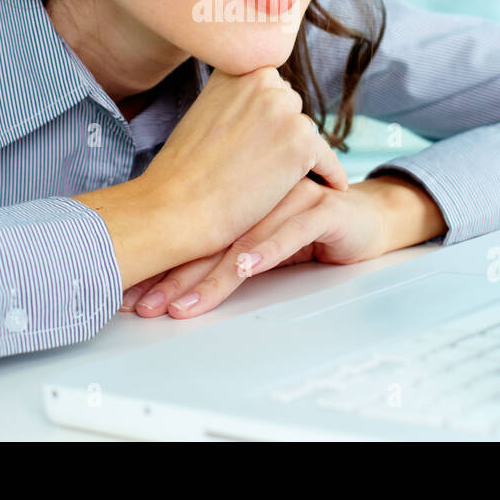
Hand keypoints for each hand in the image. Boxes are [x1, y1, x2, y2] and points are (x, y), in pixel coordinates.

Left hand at [120, 175, 389, 318]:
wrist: (370, 216)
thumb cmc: (312, 228)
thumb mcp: (261, 238)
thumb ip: (225, 248)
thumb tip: (170, 279)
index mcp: (239, 197)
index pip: (193, 231)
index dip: (161, 263)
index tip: (130, 291)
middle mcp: (261, 194)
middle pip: (210, 237)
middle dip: (173, 277)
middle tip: (145, 305)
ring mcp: (292, 198)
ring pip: (245, 238)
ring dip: (212, 276)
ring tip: (183, 302)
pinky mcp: (325, 210)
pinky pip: (293, 232)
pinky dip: (268, 251)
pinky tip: (247, 267)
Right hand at [136, 65, 349, 258]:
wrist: (177, 206)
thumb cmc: (184, 169)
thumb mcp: (206, 112)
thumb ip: (236, 100)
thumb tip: (266, 108)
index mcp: (239, 68)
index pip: (269, 87)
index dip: (266, 116)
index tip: (262, 138)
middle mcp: (264, 80)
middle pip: (290, 106)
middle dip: (281, 131)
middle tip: (261, 163)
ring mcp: (285, 109)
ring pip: (305, 132)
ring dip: (297, 154)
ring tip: (275, 180)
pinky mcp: (303, 142)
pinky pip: (327, 159)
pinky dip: (330, 174)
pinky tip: (333, 186)